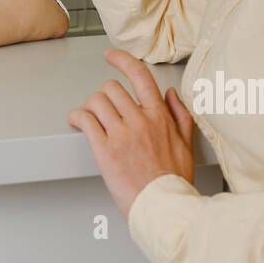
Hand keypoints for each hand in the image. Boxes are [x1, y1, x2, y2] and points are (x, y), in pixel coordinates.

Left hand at [67, 49, 195, 217]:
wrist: (163, 206)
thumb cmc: (174, 181)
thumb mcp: (186, 144)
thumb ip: (180, 115)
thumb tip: (171, 93)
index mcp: (159, 116)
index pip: (139, 75)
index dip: (122, 60)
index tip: (111, 56)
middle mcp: (140, 119)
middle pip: (111, 88)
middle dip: (104, 97)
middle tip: (103, 109)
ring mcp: (121, 133)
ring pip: (96, 100)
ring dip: (90, 107)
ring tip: (91, 118)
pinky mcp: (104, 149)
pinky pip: (84, 119)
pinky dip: (76, 117)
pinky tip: (77, 122)